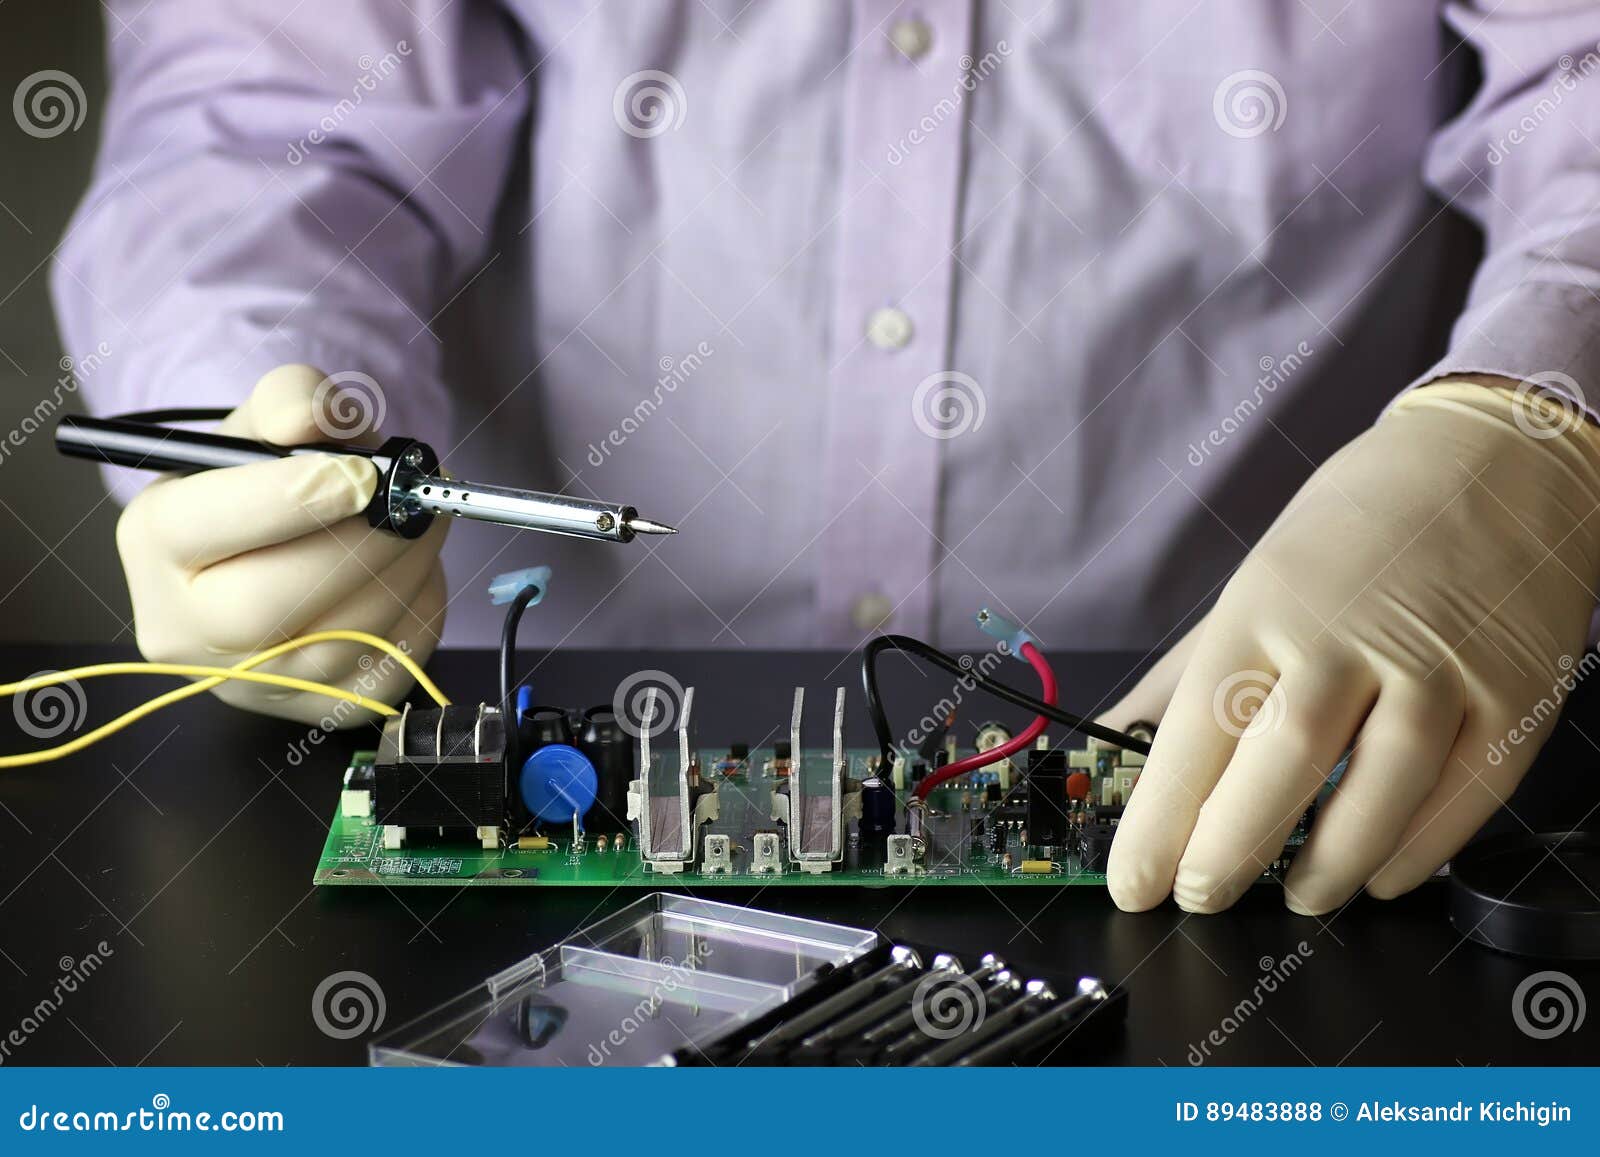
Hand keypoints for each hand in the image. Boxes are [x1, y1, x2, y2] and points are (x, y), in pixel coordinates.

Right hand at [117, 365, 447, 724]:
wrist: (283, 546)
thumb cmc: (272, 479)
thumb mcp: (270, 420)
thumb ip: (291, 399)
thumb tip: (311, 423)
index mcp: (153, 541)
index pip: (203, 530)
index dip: (293, 499)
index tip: (365, 472)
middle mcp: (184, 628)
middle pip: (265, 605)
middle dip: (361, 545)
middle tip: (415, 498)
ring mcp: (249, 683)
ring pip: (338, 640)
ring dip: (407, 570)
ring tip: (426, 519)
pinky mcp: (313, 709)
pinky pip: (385, 667)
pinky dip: (418, 609)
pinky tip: (414, 569)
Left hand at [1104, 379, 1599, 913]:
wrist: (1499, 456)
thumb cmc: (1358, 526)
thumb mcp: (1256, 580)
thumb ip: (1186, 675)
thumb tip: (1114, 742)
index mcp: (1265, 605)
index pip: (1197, 732)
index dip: (1159, 822)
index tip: (1133, 881)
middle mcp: (1349, 633)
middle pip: (1280, 768)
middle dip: (1230, 853)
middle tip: (1203, 896)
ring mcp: (1440, 664)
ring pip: (1379, 793)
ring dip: (1328, 867)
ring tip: (1297, 897)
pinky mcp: (1516, 690)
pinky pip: (1466, 795)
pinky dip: (1419, 850)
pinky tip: (1379, 874)